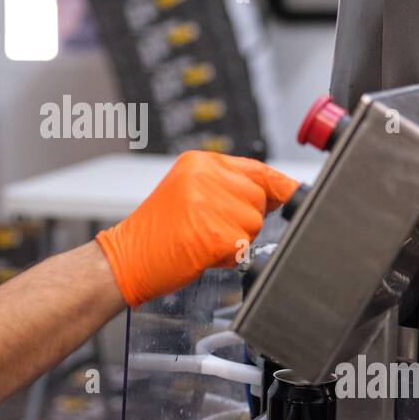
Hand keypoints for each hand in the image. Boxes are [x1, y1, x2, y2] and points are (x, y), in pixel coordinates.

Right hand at [96, 151, 298, 308]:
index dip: (278, 185)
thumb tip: (279, 192)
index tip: (291, 193)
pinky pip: (242, 246)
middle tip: (210, 228)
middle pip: (259, 198)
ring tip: (202, 240)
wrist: (126, 257)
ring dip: (236, 239)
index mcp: (201, 162)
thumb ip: (228, 187)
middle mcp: (206, 176)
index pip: (257, 169)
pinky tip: (201, 253)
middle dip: (245, 218)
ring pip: (254, 224)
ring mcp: (211, 204)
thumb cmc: (156, 232)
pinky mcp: (214, 232)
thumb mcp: (190, 192)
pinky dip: (228, 257)